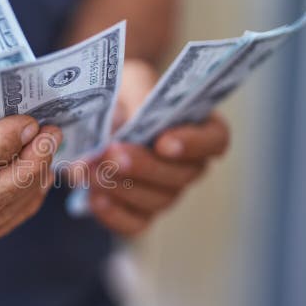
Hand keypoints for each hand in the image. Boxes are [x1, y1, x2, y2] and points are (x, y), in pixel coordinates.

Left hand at [84, 60, 229, 236]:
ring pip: (156, 201)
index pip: (215, 141)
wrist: (100, 111)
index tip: (163, 141)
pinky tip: (94, 196)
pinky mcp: (141, 211)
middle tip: (112, 153)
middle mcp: (190, 164)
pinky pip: (134, 223)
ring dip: (122, 187)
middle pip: (181, 176)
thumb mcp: (132, 82)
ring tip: (90, 170)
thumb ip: (136, 99)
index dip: (194, 144)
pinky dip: (114, 214)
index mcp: (200, 127)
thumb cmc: (125, 92)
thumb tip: (127, 125)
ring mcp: (167, 191)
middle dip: (143, 166)